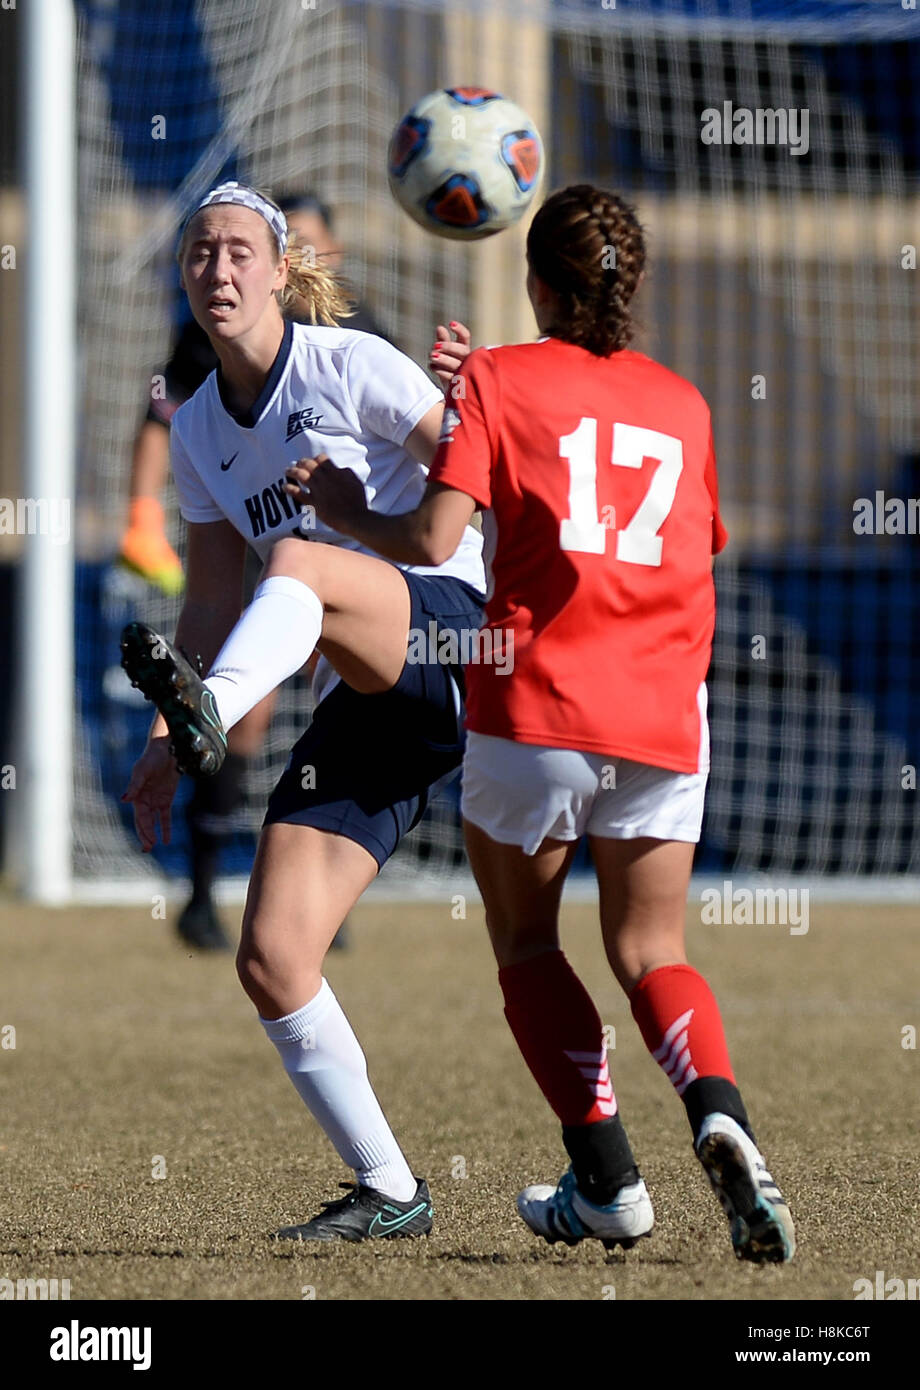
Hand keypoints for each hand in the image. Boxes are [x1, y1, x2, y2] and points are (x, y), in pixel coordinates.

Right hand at [122, 736, 179, 851]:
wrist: (167, 749)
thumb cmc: (152, 757)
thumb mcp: (142, 771)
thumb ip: (134, 786)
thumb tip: (124, 800)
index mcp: (137, 795)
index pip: (140, 817)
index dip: (144, 829)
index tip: (149, 841)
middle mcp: (144, 800)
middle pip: (144, 822)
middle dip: (145, 835)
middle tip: (147, 849)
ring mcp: (155, 800)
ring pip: (153, 821)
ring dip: (153, 833)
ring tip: (154, 846)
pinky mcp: (166, 798)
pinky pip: (165, 816)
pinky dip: (165, 828)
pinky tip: (166, 840)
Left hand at [284, 455, 367, 535]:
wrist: (355, 518)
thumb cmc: (358, 501)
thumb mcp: (356, 482)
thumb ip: (347, 473)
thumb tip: (340, 469)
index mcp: (336, 472)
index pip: (322, 459)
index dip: (317, 459)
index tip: (314, 461)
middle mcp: (325, 478)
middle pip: (308, 464)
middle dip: (302, 462)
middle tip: (298, 464)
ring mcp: (318, 490)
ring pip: (300, 475)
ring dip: (292, 471)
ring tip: (287, 471)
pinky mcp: (313, 502)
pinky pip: (297, 493)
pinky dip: (289, 488)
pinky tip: (284, 487)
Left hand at [429, 321, 471, 390]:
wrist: (452, 395)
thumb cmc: (449, 371)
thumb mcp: (445, 355)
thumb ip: (443, 342)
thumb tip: (440, 327)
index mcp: (465, 351)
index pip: (465, 338)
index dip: (460, 330)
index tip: (450, 324)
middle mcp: (468, 361)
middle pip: (463, 350)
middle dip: (449, 346)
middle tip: (435, 345)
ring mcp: (465, 374)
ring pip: (457, 364)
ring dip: (444, 359)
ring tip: (431, 355)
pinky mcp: (459, 386)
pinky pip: (451, 378)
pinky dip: (440, 371)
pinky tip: (432, 367)